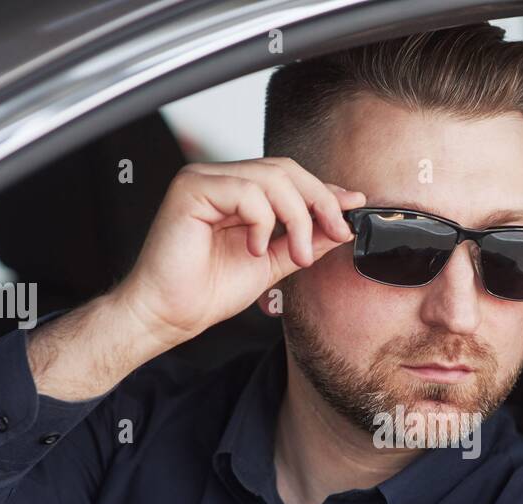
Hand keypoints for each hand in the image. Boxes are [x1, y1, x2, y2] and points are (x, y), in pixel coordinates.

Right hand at [113, 157, 366, 350]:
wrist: (170, 315)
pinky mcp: (191, 188)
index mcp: (238, 192)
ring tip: (295, 255)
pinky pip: (246, 192)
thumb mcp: (272, 264)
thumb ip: (302, 241)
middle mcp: (220, 178)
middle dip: (320, 202)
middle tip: (337, 233)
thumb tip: (340, 225)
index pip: (290, 176)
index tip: (352, 209)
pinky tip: (253, 249)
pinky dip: (261, 221)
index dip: (325, 191)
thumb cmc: (207, 291)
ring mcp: (203, 179)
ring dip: (297, 218)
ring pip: (272, 178)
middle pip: (286, 170)